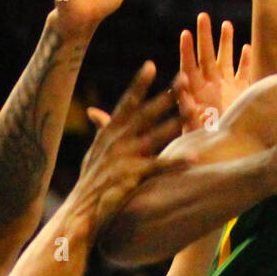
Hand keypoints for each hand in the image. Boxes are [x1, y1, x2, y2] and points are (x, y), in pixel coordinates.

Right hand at [71, 63, 187, 232]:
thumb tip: (94, 112)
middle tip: (185, 78)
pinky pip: (160, 166)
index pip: (126, 102)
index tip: (151, 65)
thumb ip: (100, 130)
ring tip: (195, 109)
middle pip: (146, 112)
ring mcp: (125, 156)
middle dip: (166, 95)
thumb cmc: (90, 183)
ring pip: (156, 134)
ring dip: (176, 121)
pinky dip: (178, 161)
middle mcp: (117, 140)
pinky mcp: (133, 176)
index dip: (139, 84)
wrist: (81, 210)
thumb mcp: (93, 152)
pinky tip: (195, 157)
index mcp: (109, 132)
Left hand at [178, 15, 251, 132]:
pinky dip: (245, 62)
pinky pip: (243, 74)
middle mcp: (210, 86)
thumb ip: (187, 107)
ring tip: (226, 24)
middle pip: (206, 57)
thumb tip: (181, 88)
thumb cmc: (203, 142)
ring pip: (226, 61)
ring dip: (226, 44)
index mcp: (196, 92)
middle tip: (203, 16)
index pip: (189, 66)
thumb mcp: (191, 126)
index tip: (185, 33)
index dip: (187, 50)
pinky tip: (247, 48)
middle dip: (205, 37)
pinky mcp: (241, 94)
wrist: (224, 152)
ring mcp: (226, 88)